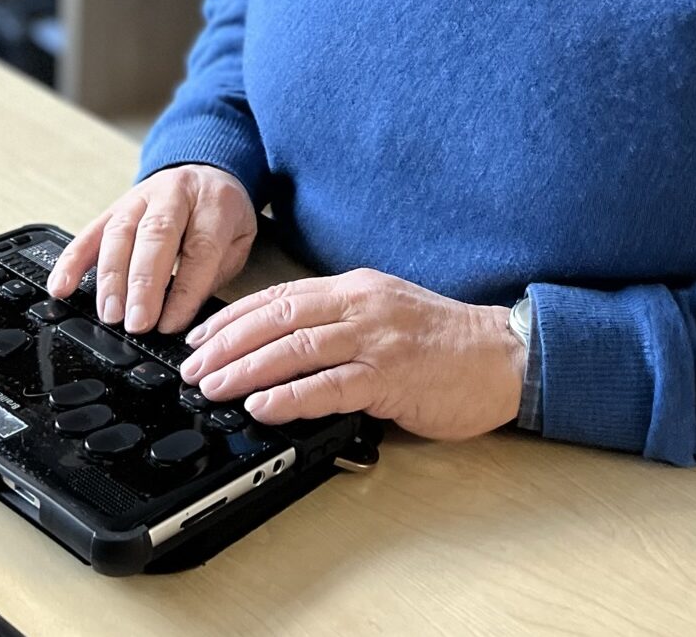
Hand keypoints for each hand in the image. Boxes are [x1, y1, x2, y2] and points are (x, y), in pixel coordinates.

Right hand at [48, 165, 256, 334]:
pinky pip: (89, 232)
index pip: (200, 248)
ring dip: (111, 278)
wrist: (206, 172)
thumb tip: (183, 313)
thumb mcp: (239, 239)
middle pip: (156, 236)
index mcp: (215, 202)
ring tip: (110, 314)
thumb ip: (215, 271)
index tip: (170, 324)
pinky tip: (62, 286)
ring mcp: (140, 198)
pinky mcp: (113, 207)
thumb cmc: (220, 215)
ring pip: (120, 233)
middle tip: (137, 322)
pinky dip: (72, 261)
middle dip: (143, 284)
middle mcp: (175, 194)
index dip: (185, 290)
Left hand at [178, 268, 525, 440]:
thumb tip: (283, 348)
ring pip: (297, 347)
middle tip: (192, 368)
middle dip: (228, 344)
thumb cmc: (445, 342)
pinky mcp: (391, 375)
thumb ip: (341, 324)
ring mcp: (377, 339)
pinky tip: (262, 407)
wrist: (503, 355)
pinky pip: (331, 385)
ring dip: (247, 369)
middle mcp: (363, 306)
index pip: (282, 296)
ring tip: (212, 387)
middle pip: (279, 317)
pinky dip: (291, 396)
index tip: (200, 337)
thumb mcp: (387, 315)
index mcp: (358, 288)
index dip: (235, 317)